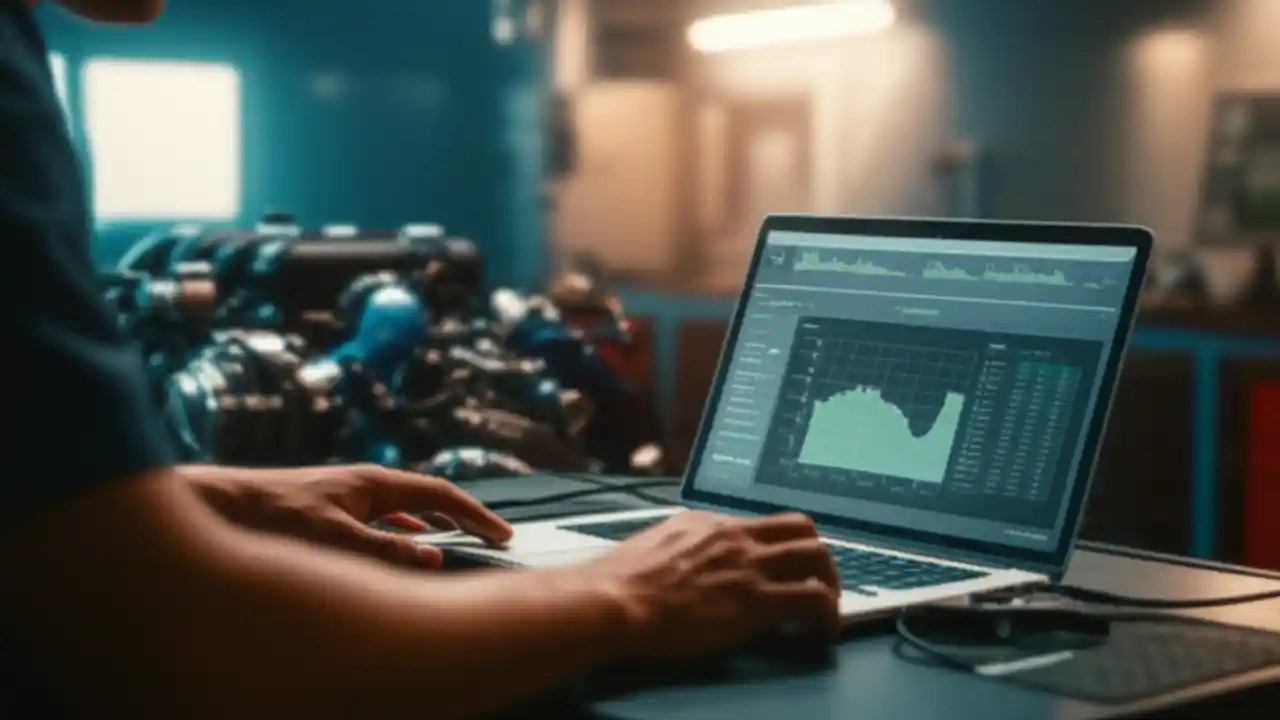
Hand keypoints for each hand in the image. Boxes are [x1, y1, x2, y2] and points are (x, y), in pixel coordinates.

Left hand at [181, 464, 512, 568]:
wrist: (220, 506)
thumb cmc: (275, 518)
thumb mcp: (335, 538)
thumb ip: (386, 551)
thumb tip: (434, 557)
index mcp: (374, 483)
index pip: (440, 494)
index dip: (475, 514)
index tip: (502, 534)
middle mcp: (366, 485)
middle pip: (428, 499)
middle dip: (463, 518)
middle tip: (492, 538)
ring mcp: (350, 496)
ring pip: (406, 512)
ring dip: (435, 528)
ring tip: (459, 545)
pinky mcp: (333, 511)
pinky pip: (384, 521)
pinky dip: (406, 535)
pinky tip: (406, 549)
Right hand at [591, 511, 839, 660]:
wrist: (613, 602)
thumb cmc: (620, 583)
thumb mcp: (654, 545)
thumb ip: (681, 546)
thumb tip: (686, 559)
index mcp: (709, 523)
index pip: (761, 524)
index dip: (779, 546)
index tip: (780, 568)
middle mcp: (736, 536)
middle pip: (801, 528)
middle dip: (817, 555)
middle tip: (818, 582)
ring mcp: (750, 566)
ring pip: (817, 556)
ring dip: (830, 582)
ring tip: (827, 609)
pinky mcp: (757, 601)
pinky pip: (813, 599)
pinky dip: (827, 615)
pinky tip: (822, 632)